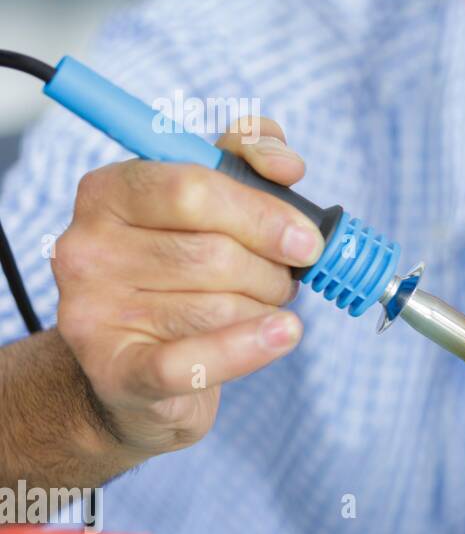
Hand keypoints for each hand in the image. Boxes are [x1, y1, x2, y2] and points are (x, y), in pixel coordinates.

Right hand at [53, 118, 322, 460]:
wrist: (139, 360)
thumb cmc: (184, 267)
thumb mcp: (212, 202)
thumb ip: (250, 162)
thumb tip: (286, 166)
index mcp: (109, 191)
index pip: (192, 189)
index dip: (263, 213)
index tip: (308, 238)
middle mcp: (86, 247)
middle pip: (213, 253)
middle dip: (270, 270)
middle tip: (286, 278)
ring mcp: (91, 312)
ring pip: (219, 307)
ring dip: (263, 308)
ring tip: (261, 306)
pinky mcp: (114, 371)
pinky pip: (191, 363)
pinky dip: (248, 349)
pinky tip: (284, 334)